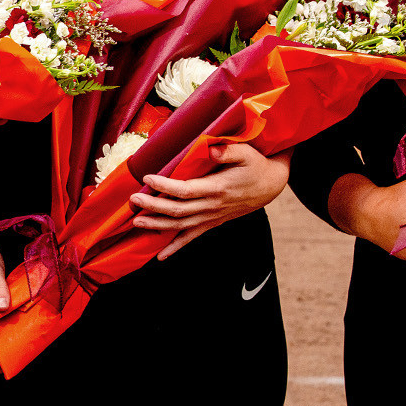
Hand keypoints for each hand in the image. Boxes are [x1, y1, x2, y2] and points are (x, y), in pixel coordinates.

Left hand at [130, 144, 291, 259]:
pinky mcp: (213, 222)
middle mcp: (212, 206)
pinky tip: (161, 256)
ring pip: (180, 226)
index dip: (166, 186)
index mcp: (217, 188)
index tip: (148, 178)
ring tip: (136, 222)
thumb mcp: (246, 153)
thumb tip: (211, 149)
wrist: (271, 185)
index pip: (186, 190)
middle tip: (134, 201)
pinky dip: (175, 247)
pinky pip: (192, 237)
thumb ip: (228, 151)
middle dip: (153, 207)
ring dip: (157, 226)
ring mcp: (212, 217)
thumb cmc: (256, 166)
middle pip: (178, 210)